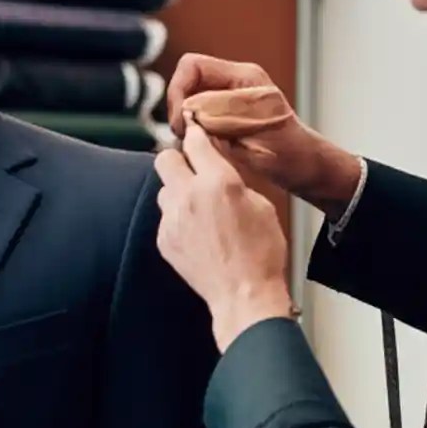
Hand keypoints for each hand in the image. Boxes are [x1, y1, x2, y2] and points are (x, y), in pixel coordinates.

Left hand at [154, 118, 294, 351]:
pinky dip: (178, 220)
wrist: (243, 295)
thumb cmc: (261, 253)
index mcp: (218, 182)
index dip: (195, 134)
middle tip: (192, 170)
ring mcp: (172, 220)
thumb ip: (235, 183)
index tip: (195, 132)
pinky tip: (197, 235)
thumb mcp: (262, 206)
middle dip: (178, 160)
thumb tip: (220, 174)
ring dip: (177, 192)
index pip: (195, 142)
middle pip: (164, 158)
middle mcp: (189, 196)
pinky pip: (165, 219)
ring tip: (198, 209)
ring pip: (164, 191)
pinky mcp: (164, 241)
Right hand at [166, 53, 363, 219]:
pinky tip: (203, 149)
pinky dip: (193, 133)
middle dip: (179, 110)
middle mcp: (235, 82)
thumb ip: (219, 119)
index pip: (192, 66)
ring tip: (195, 146)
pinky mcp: (227, 117)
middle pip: (187, 83)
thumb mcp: (252, 135)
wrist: (307, 168)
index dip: (178, 92)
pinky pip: (198, 117)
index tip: (181, 122)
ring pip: (189, 101)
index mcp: (244, 78)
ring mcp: (230, 99)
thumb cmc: (290, 154)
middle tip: (185, 138)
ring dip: (185, 123)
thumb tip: (187, 113)